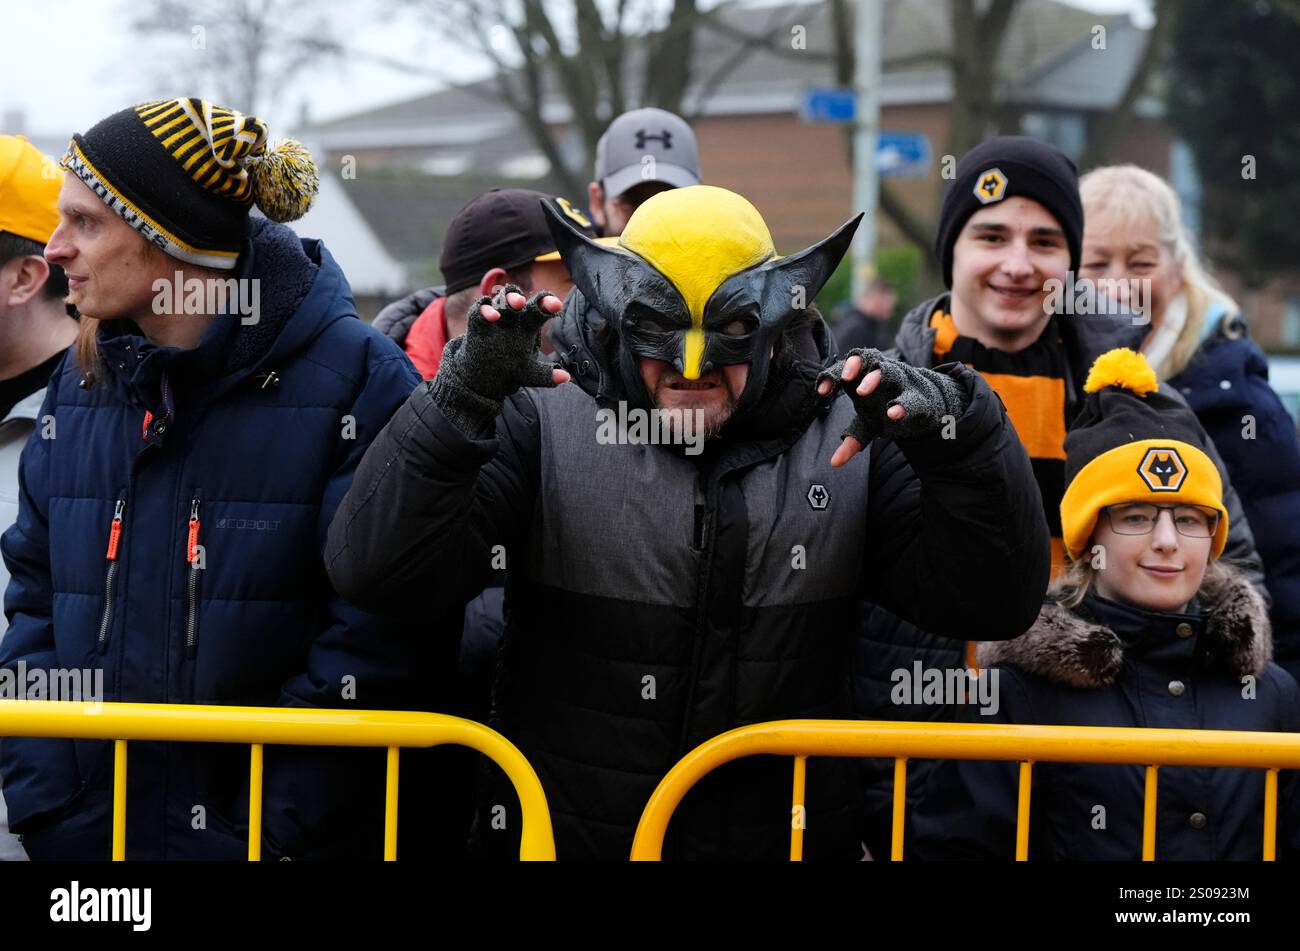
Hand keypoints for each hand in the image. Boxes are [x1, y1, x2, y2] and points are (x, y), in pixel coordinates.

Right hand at [444, 284, 568, 399]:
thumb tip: (566, 378)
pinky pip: (480, 310)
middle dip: (521, 297)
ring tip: (517, 304)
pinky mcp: (478, 322)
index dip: (547, 303)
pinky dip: (485, 309)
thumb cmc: (511, 369)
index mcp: (528, 323)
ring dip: (507, 298)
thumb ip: (546, 374)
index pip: (540, 307)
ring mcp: (496, 317)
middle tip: (524, 303)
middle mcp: (512, 316)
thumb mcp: (529, 373)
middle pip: (518, 298)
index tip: (556, 306)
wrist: (484, 376)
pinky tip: (493, 316)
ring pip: (501, 298)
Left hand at [816, 348, 968, 466]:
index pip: (846, 368)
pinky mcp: (919, 397)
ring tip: (862, 391)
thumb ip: (851, 441)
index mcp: (864, 378)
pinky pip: (910, 398)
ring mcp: (901, 382)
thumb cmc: (888, 410)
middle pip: (868, 357)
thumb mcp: (868, 426)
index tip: (821, 392)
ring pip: (890, 370)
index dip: (832, 375)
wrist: (926, 408)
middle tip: (845, 377)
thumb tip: (834, 463)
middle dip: (854, 364)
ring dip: (874, 378)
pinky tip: (892, 413)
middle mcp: (882, 375)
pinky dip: (902, 405)